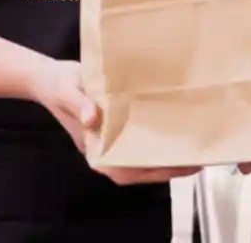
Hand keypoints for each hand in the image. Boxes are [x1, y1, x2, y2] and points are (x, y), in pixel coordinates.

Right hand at [31, 60, 203, 184]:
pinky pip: (140, 140)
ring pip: (143, 156)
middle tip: (200, 154)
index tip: (183, 166)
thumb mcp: (68, 91)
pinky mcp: (116, 129)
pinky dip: (158, 137)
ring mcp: (112, 142)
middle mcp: (106, 151)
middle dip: (170, 165)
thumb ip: (79, 103)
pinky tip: (176, 126)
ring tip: (195, 142)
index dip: (158, 172)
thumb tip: (93, 117)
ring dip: (167, 152)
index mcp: (96, 151)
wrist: (49, 77)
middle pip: (142, 168)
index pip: (130, 171)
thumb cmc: (59, 86)